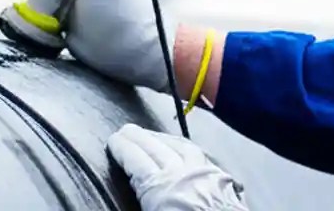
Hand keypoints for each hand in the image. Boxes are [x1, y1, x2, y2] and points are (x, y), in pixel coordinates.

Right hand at [107, 125, 247, 210]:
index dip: (122, 148)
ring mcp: (202, 173)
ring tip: (150, 136)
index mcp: (158, 188)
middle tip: (126, 131)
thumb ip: (143, 201)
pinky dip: (184, 147)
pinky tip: (182, 148)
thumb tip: (137, 184)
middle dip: (138, 137)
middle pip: (155, 147)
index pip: (135, 159)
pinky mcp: (220, 178)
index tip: (114, 140)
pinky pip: (198, 154)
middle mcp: (180, 174)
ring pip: (179, 146)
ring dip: (161, 138)